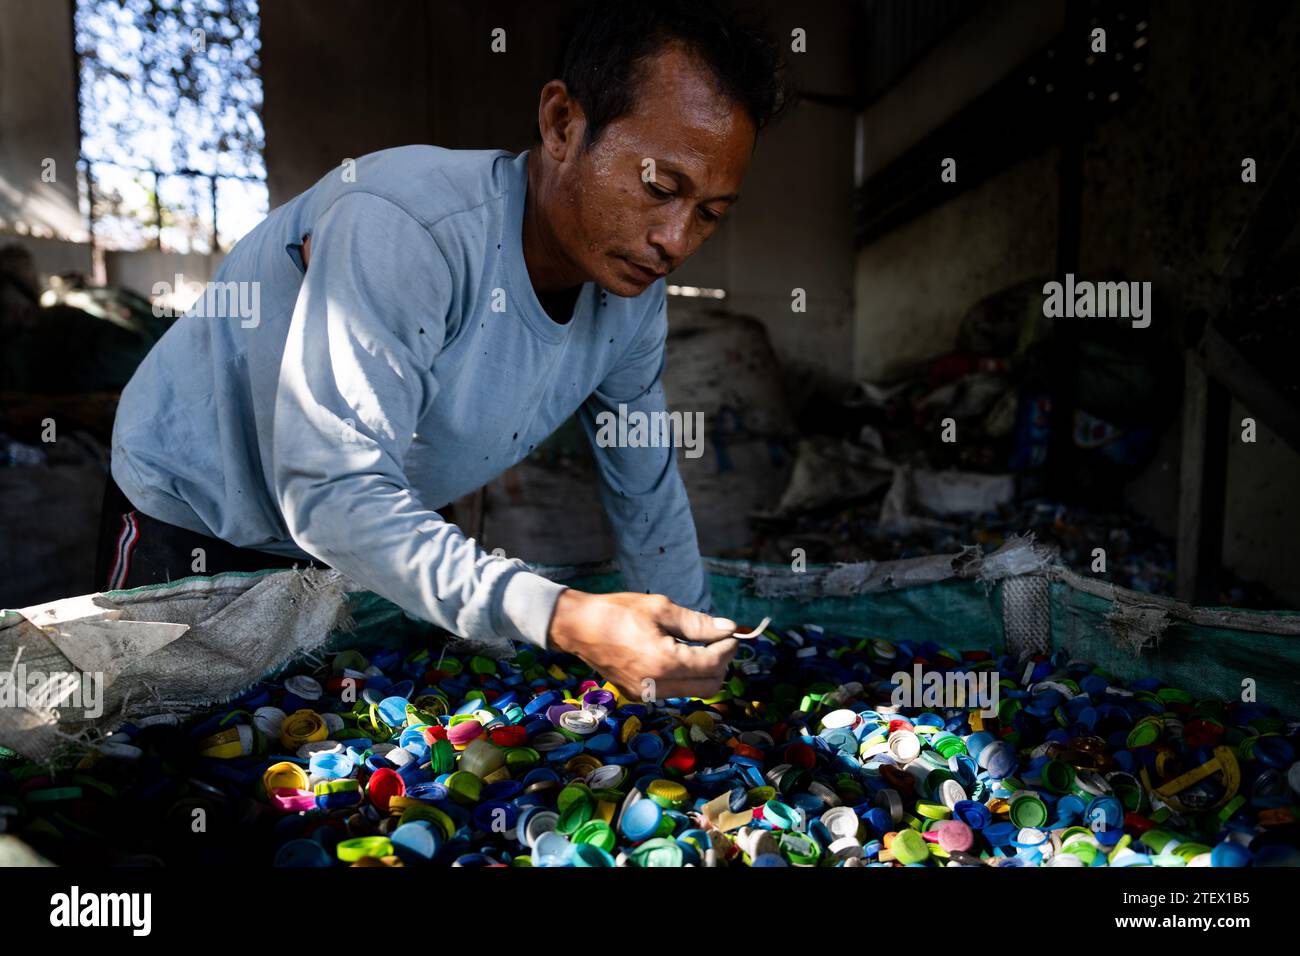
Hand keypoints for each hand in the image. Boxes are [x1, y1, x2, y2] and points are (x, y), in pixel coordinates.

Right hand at [547, 589, 738, 700]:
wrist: (579, 627)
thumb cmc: (619, 612)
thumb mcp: (662, 610)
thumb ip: (698, 623)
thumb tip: (728, 628)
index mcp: (665, 663)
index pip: (713, 664)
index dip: (727, 648)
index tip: (730, 633)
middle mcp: (657, 686)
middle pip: (709, 686)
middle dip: (720, 664)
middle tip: (718, 642)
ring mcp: (647, 694)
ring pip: (693, 691)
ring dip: (704, 672)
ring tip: (698, 647)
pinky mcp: (638, 695)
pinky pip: (673, 691)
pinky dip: (684, 677)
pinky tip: (677, 655)